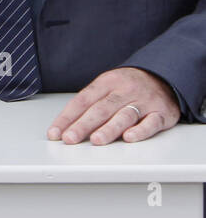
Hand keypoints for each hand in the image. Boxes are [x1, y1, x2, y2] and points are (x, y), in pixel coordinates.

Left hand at [47, 67, 180, 144]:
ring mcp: (144, 101)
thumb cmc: (127, 87)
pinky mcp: (162, 113)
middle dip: (83, 125)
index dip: (67, 117)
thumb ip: (89, 104)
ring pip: (125, 115)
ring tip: (96, 140)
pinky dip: (141, 130)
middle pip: (101, 109)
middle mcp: (125, 90)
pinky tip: (129, 137)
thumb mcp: (107, 86)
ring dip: (109, 129)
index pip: (82, 101)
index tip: (55, 133)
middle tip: (70, 138)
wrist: (164, 77)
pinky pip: (152, 122)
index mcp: (107, 82)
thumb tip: (65, 128)